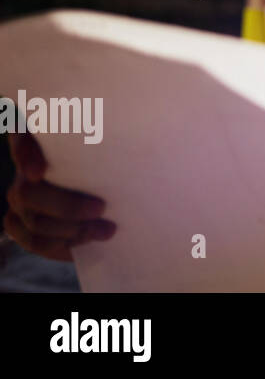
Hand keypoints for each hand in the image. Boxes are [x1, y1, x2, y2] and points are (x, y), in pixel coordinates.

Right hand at [4, 132, 114, 262]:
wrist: (100, 186)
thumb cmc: (107, 156)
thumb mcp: (109, 142)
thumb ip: (107, 135)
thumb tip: (133, 132)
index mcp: (40, 141)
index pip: (22, 142)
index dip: (25, 156)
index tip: (38, 172)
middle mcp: (23, 170)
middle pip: (28, 194)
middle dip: (68, 207)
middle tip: (101, 208)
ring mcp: (18, 198)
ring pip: (35, 222)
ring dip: (73, 231)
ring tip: (107, 230)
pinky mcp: (19, 224)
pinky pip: (35, 241)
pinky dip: (64, 246)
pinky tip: (88, 243)